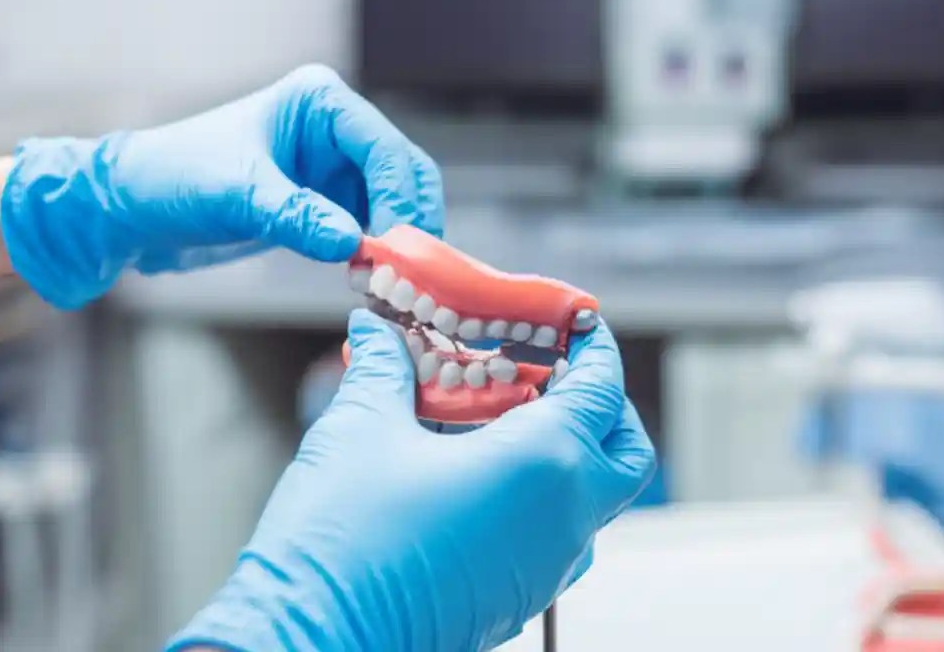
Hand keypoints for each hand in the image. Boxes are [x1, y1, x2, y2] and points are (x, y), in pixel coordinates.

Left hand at [0, 64, 442, 308]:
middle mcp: (337, 130)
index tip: (396, 248)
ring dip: (397, 244)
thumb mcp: (236, 194)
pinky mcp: (327, 203)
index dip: (399, 199)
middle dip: (410, 223)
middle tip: (407, 273)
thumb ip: (296, 216)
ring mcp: (335, 168)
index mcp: (321, 103)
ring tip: (388, 284)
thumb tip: (353, 243)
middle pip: (405, 176)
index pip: (386, 150)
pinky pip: (373, 229)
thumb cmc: (172, 178)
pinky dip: (379, 256)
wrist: (131, 209)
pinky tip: (370, 283)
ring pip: (396, 206)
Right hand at [168, 310, 656, 650]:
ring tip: (508, 422)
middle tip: (556, 376)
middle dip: (605, 406)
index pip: (605, 389)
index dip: (594, 347)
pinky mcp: (521, 599)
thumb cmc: (344, 539)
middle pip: (626, 451)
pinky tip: (482, 477)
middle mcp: (566, 517)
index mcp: (547, 462)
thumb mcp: (362, 429)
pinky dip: (545, 498)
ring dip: (574, 455)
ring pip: (597, 500)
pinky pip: (560, 538)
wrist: (316, 642)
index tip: (578, 323)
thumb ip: (386, 369)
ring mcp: (549, 566)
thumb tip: (380, 329)